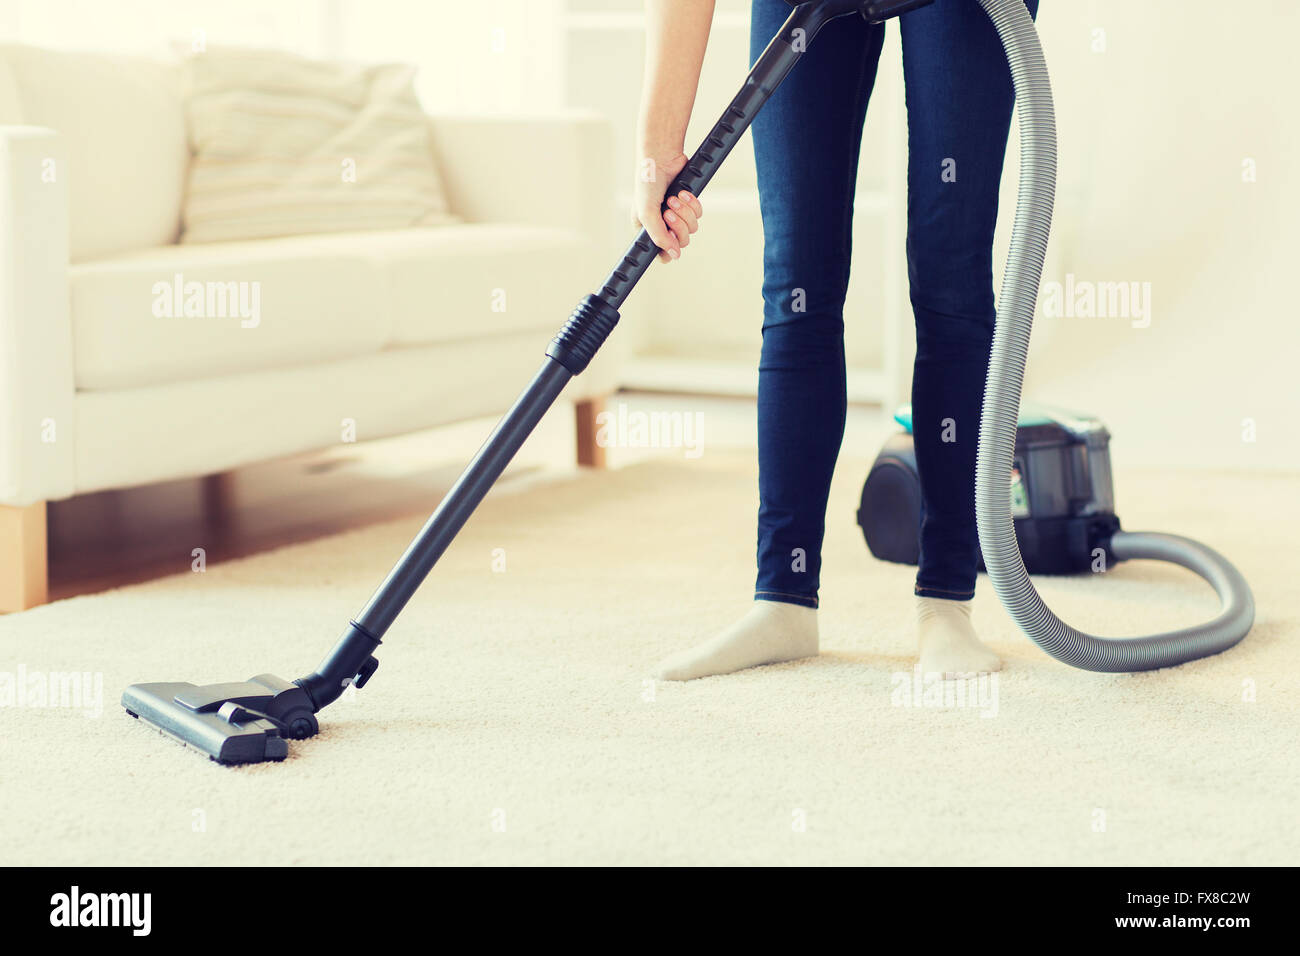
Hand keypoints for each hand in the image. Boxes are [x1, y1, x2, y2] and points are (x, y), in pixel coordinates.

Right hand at [633, 148, 703, 262]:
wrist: (662, 157)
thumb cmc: (648, 182)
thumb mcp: (647, 212)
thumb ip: (659, 236)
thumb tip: (675, 255)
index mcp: (647, 230)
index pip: (661, 254)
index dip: (669, 249)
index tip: (670, 238)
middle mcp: (662, 225)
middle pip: (681, 242)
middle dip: (678, 226)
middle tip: (669, 211)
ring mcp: (677, 215)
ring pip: (692, 229)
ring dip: (684, 213)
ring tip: (674, 198)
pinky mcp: (688, 204)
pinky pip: (698, 214)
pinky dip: (692, 204)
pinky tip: (683, 192)